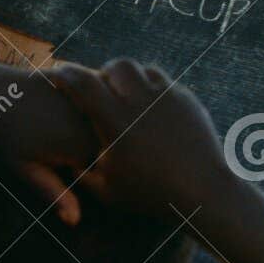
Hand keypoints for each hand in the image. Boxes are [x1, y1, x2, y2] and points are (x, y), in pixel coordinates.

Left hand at [0, 65, 99, 225]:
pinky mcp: (92, 81)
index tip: (62, 162)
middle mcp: (92, 124)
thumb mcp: (25, 168)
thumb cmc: (9, 136)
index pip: (108, 173)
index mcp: (80, 148)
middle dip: (99, 150)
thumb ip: (53, 193)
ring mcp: (95, 101)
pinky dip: (98, 107)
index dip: (90, 173)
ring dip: (101, 126)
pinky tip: (69, 105)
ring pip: (114, 124)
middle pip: (114, 148)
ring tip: (59, 121)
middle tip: (56, 137)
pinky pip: (107, 103)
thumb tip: (75, 222)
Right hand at [52, 58, 238, 216]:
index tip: (58, 75)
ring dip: (130, 78)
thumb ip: (82, 175)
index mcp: (116, 122)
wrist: (205, 193)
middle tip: (101, 87)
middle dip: (105, 72)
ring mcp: (168, 98)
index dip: (66, 74)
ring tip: (125, 96)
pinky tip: (149, 109)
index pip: (83, 82)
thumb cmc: (150, 196)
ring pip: (143, 69)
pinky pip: (165, 82)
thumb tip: (68, 161)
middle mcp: (142, 102)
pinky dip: (152, 89)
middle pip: (117, 66)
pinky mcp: (187, 100)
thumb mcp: (108, 191)